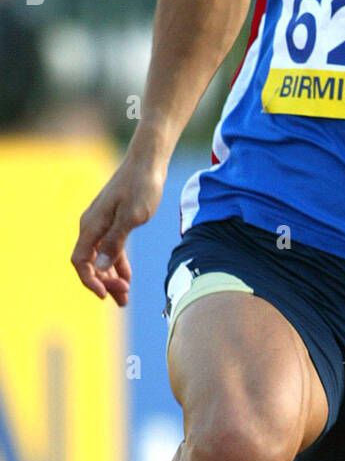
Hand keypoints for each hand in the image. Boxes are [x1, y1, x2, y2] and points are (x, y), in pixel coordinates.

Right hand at [70, 154, 164, 304]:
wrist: (148, 162)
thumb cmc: (142, 186)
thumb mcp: (132, 217)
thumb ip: (115, 242)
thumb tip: (102, 266)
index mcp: (92, 226)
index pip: (81, 261)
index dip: (90, 281)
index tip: (106, 295)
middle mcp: (92, 225)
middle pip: (91, 263)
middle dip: (104, 283)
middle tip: (123, 299)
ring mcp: (102, 223)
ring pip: (101, 258)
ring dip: (111, 277)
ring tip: (125, 296)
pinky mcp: (113, 220)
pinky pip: (110, 248)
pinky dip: (117, 264)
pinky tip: (127, 277)